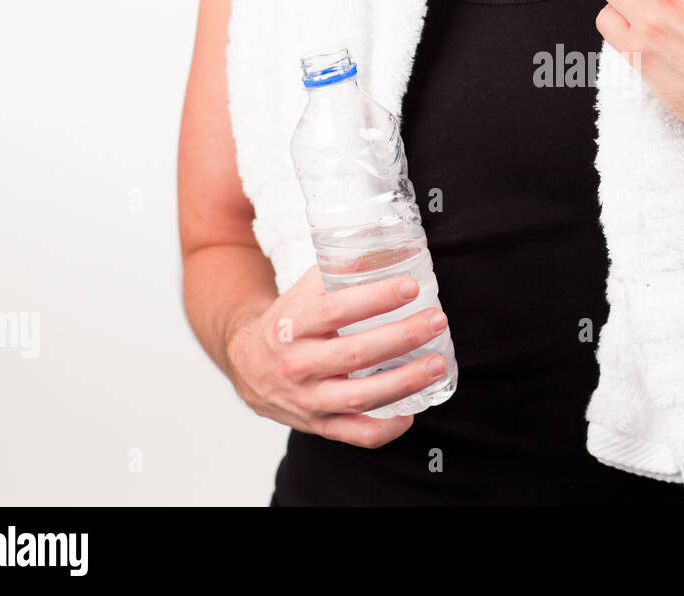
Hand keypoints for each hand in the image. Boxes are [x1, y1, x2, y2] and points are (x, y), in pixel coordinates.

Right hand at [224, 264, 449, 448]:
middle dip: (402, 337)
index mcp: (293, 325)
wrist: (246, 364)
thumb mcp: (305, 291)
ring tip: (437, 363)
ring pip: (361, 397)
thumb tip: (392, 248)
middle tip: (436, 320)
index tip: (410, 287)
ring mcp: (308, 399)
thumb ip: (341, 270)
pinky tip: (413, 410)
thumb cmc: (288, 321)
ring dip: (405, 381)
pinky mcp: (319, 425)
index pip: (335, 310)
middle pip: (355, 354)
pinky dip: (388, 428)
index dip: (375, 299)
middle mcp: (298, 364)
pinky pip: (357, 434)